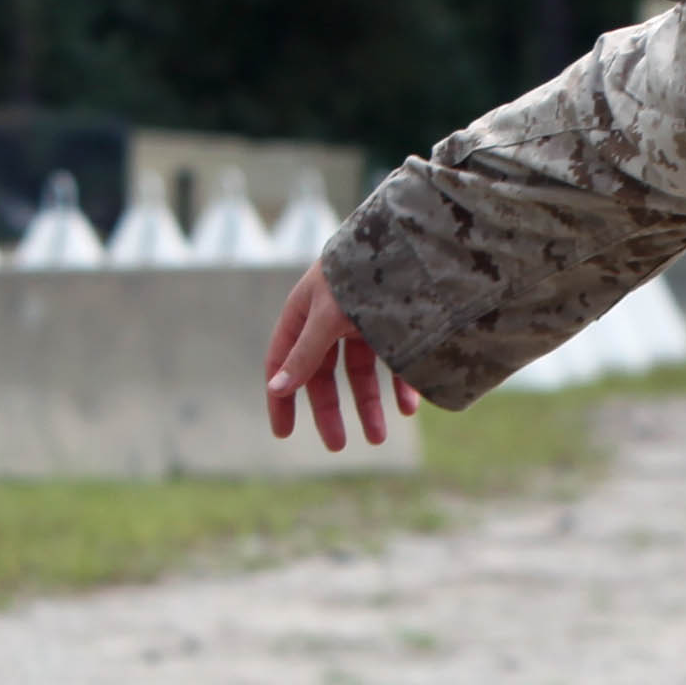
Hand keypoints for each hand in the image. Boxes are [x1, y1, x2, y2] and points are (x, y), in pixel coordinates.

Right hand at [263, 262, 418, 451]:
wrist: (409, 238)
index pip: (283, 362)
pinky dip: (400, 385)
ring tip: (378, 438)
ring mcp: (363, 321)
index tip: (284, 433)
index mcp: (304, 313)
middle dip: (330, 410)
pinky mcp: (395, 322)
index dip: (281, 398)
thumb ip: (305, 352)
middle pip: (324, 374)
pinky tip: (409, 408)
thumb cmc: (359, 272)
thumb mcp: (329, 316)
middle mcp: (331, 319)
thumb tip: (276, 388)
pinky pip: (393, 361)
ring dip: (369, 404)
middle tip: (337, 446)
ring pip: (361, 373)